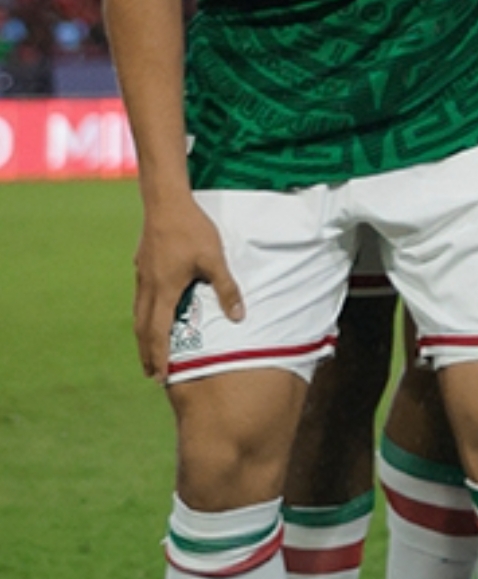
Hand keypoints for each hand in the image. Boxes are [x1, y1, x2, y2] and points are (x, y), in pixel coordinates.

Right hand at [132, 195, 241, 378]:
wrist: (166, 204)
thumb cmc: (192, 231)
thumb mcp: (215, 260)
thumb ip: (226, 289)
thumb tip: (238, 317)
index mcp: (164, 290)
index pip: (158, 332)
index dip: (158, 355)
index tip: (159, 375)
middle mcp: (148, 287)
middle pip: (143, 328)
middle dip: (147, 352)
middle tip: (151, 374)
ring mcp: (142, 276)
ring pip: (139, 314)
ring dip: (144, 335)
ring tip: (149, 351)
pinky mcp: (143, 266)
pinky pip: (140, 299)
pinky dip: (144, 316)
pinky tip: (151, 316)